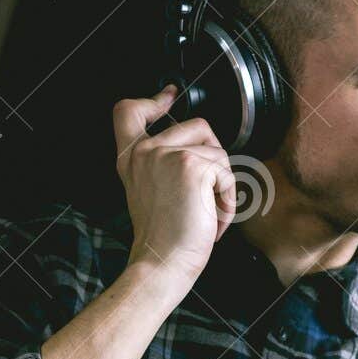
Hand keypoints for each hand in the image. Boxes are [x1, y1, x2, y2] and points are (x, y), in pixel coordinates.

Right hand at [112, 85, 236, 288]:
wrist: (162, 262)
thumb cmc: (163, 237)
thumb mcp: (150, 191)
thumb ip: (160, 163)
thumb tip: (196, 144)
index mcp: (131, 158)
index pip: (129, 111)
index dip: (153, 100)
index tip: (169, 96)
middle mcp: (144, 151)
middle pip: (196, 126)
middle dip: (212, 159)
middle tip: (204, 196)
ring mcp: (166, 154)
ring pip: (216, 150)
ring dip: (222, 184)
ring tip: (206, 211)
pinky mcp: (191, 164)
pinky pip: (226, 171)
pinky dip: (228, 198)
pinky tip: (212, 216)